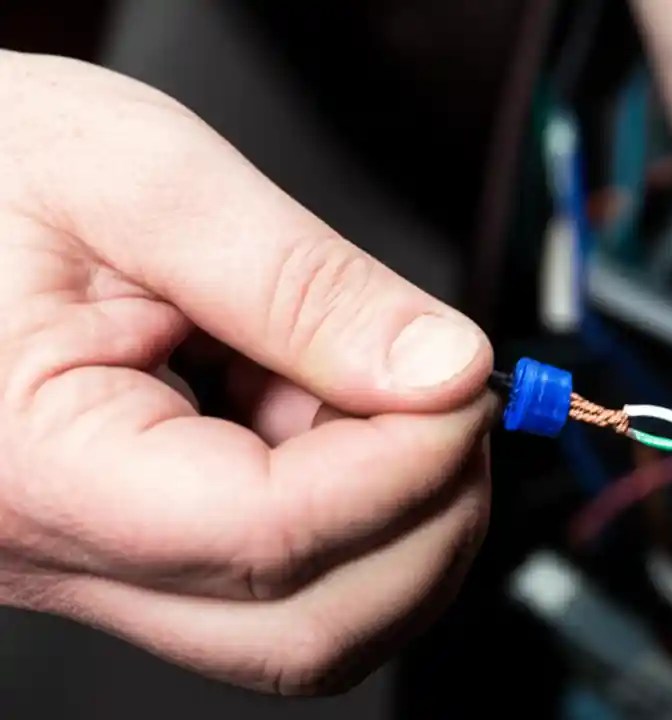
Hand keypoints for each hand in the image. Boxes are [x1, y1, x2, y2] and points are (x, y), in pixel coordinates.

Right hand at [0, 51, 492, 693]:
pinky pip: (279, 581)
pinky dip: (351, 506)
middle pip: (307, 630)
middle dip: (427, 518)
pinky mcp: (138, 550)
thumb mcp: (146, 181)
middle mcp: (63, 553)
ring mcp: (101, 566)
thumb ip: (306, 284)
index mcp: (41, 466)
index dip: (408, 464)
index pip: (274, 535)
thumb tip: (445, 370)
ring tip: (369, 387)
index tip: (467, 381)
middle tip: (449, 397)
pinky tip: (323, 408)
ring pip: (307, 625)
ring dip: (396, 518)